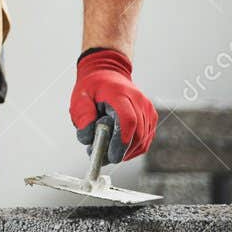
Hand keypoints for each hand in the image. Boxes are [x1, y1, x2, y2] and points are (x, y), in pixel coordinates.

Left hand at [69, 48, 155, 163]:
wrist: (108, 73)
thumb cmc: (93, 87)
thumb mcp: (80, 98)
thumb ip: (82, 117)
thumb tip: (89, 139)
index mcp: (119, 94)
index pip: (128, 120)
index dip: (121, 140)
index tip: (111, 155)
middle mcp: (138, 101)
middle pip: (137, 134)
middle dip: (121, 151)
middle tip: (103, 158)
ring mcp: (147, 109)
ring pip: (143, 140)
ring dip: (126, 151)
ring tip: (107, 151)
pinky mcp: (151, 116)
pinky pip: (146, 139)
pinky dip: (133, 148)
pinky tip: (119, 147)